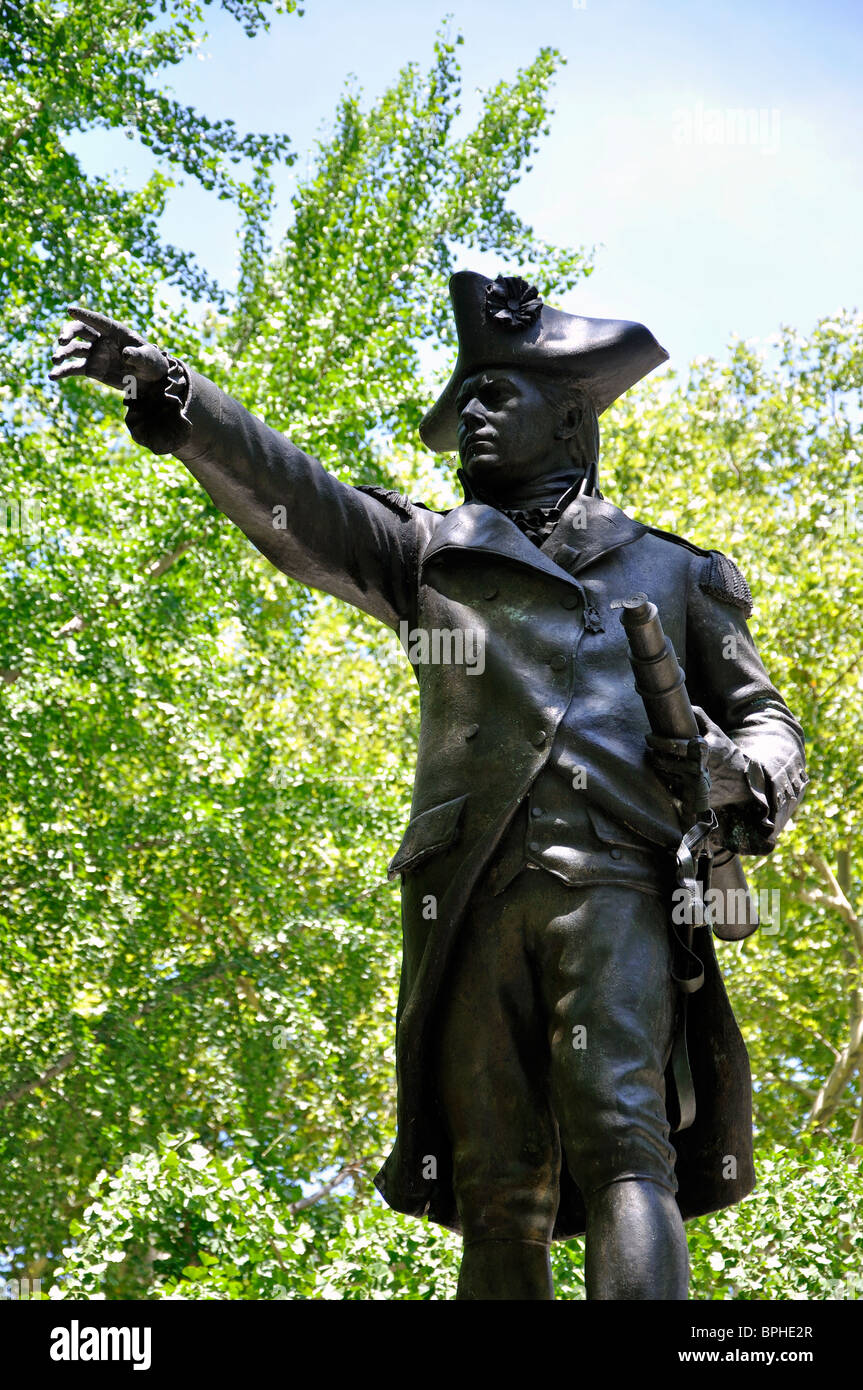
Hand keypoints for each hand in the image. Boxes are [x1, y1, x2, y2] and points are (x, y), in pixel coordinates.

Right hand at [49, 305, 169, 396]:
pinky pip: (74, 368)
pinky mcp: (91, 368)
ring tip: (55, 359)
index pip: (97, 320)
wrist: (150, 381)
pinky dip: (63, 372)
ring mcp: (95, 353)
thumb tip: (126, 355)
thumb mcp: (149, 359)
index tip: (70, 310)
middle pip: (80, 331)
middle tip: (61, 340)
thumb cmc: (152, 363)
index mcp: (115, 331)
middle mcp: (101, 339)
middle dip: (69, 333)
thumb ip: (138, 355)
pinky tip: (52, 376)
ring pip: (74, 349)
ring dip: (63, 353)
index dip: (84, 315)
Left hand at [647, 706, 751, 807]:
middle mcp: (696, 768)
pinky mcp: (694, 797)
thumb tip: (686, 704)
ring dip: (660, 769)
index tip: (649, 737)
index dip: (657, 741)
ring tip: (660, 762)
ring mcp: (694, 784)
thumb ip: (701, 717)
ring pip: (667, 777)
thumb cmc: (728, 753)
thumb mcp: (717, 733)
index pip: (672, 745)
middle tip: (653, 751)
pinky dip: (669, 782)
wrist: (743, 780)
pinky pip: (674, 790)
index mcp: (701, 751)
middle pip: (665, 763)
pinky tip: (670, 776)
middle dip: (655, 756)